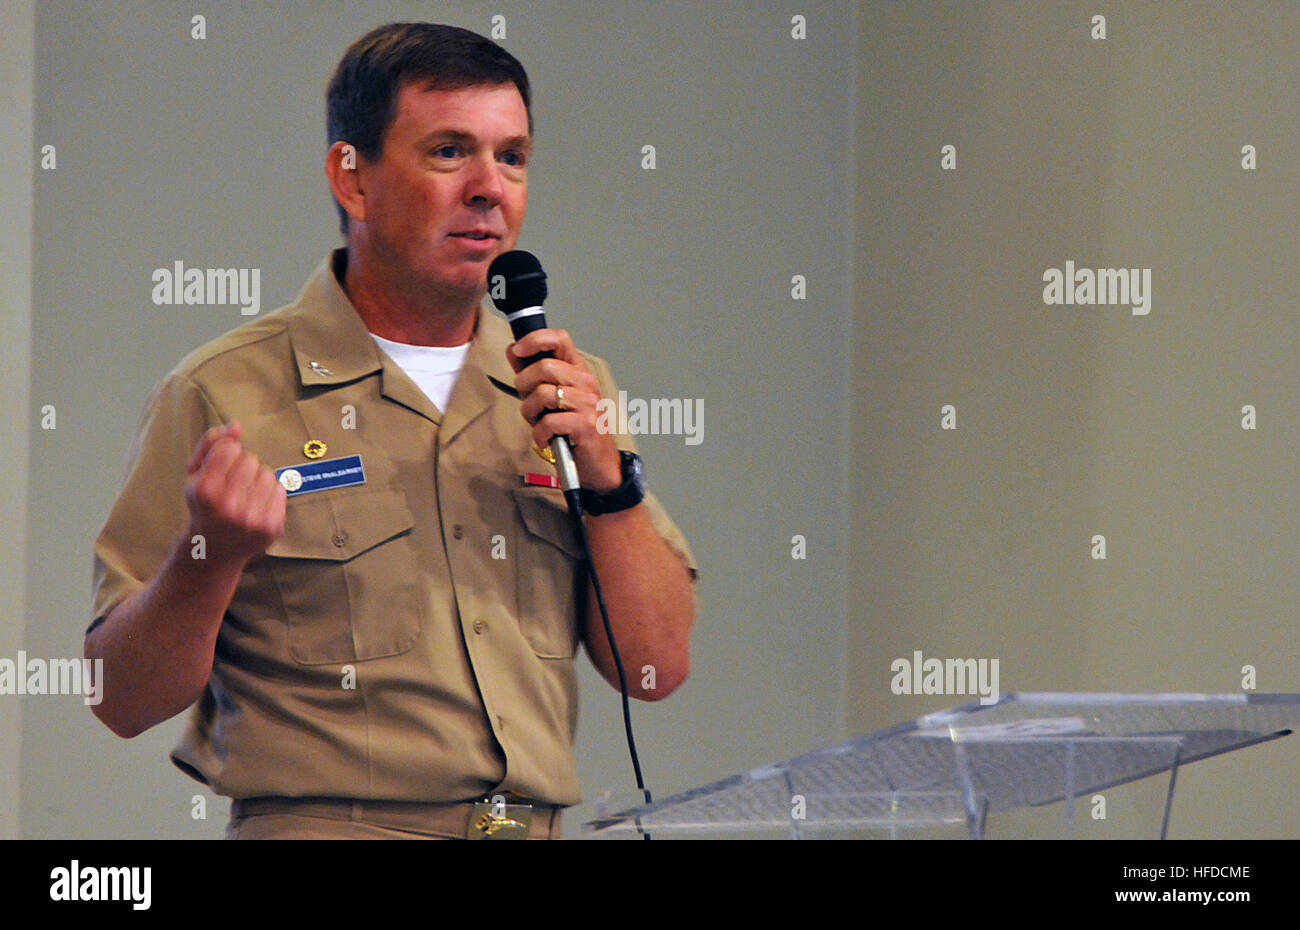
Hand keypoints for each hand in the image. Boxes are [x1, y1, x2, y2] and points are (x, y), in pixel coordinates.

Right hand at [183, 422, 286, 565]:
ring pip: (268, 473)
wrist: (212, 551)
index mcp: (204, 491)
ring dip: (258, 479)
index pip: (230, 449)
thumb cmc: (203, 506)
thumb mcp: (194, 474)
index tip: (222, 468)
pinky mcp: (271, 527)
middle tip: (233, 484)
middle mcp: (229, 507)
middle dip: (243, 466)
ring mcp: (252, 519)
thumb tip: (236, 426)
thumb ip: (211, 444)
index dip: (227, 454)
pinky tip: (256, 505)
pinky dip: (270, 493)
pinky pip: (281, 489)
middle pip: (251, 459)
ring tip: (245, 494)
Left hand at [507, 329, 622, 492]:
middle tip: (527, 400)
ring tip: (537, 422)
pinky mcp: (586, 425)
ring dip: (530, 412)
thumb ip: (532, 374)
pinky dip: (539, 434)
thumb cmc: (574, 430)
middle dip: (524, 385)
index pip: (560, 338)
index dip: (534, 340)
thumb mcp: (551, 397)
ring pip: (544, 394)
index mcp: (578, 371)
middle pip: (545, 367)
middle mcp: (586, 383)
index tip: (517, 350)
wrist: (598, 464)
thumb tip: (513, 350)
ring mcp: (588, 403)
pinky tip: (545, 438)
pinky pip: (549, 421)